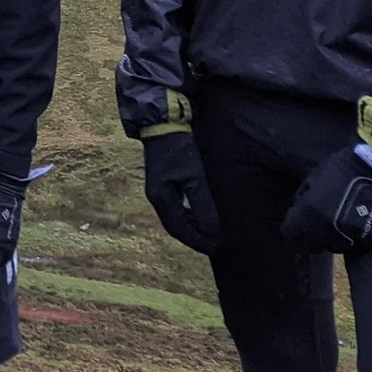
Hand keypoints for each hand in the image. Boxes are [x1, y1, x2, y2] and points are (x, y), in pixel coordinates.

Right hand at [142, 132, 222, 253]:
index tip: (215, 247)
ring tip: (209, 234)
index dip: (197, 241)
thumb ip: (202, 205)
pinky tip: (198, 216)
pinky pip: (175, 208)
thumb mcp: (194, 177)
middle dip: (194, 238)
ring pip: (175, 218)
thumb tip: (212, 231)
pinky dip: (188, 217)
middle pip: (175, 227)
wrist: (163, 124)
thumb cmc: (180, 150)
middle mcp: (156, 198)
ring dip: (191, 228)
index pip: (179, 229)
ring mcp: (157, 190)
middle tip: (214, 245)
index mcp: (160, 198)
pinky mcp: (162, 183)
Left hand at [281, 146, 371, 253]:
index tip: (293, 230)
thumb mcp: (315, 177)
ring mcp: (346, 235)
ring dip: (330, 240)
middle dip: (309, 239)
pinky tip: (349, 226)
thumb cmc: (341, 168)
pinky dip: (348, 238)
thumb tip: (296, 208)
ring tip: (333, 227)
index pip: (290, 233)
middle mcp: (325, 228)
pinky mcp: (364, 238)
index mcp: (309, 211)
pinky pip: (352, 244)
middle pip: (311, 247)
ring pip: (332, 247)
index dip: (290, 232)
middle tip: (313, 231)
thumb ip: (304, 196)